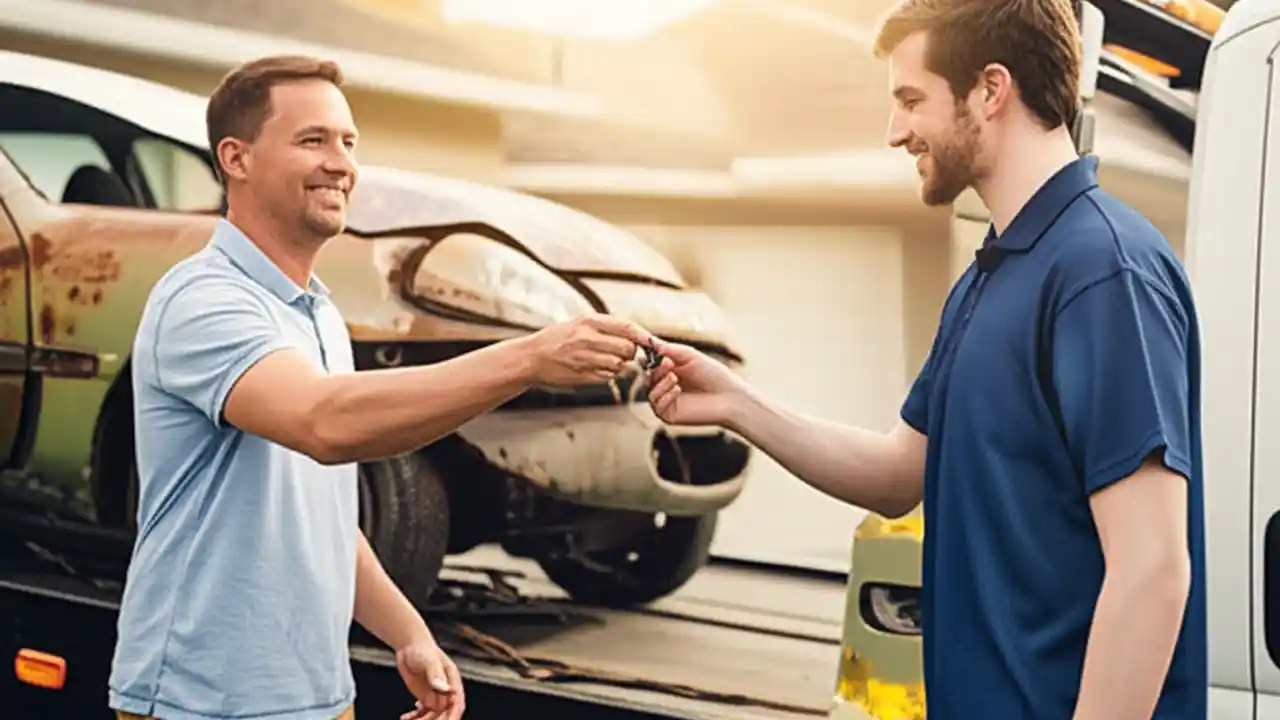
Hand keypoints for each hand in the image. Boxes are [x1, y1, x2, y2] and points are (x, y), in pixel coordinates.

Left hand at [395, 639, 464, 719]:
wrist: (409, 646)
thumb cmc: (422, 649)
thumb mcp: (429, 660)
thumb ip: (437, 675)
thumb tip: (446, 690)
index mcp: (452, 680)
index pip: (457, 703)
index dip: (453, 715)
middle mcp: (446, 690)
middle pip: (445, 712)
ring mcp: (436, 694)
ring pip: (433, 715)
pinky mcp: (425, 697)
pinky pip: (423, 713)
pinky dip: (415, 718)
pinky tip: (405, 718)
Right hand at [526, 313, 652, 386]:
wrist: (531, 357)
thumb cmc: (556, 339)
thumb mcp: (578, 323)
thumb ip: (605, 327)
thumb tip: (634, 333)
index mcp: (588, 322)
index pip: (626, 327)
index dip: (644, 335)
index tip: (654, 342)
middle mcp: (588, 339)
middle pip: (627, 348)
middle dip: (630, 352)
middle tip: (621, 352)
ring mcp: (585, 359)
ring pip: (619, 364)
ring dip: (618, 364)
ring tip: (604, 360)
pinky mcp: (583, 375)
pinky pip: (608, 377)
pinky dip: (607, 374)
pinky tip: (595, 368)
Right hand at [646, 340, 747, 426]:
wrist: (730, 398)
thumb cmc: (715, 375)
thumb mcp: (691, 356)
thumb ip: (669, 349)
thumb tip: (649, 340)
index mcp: (671, 370)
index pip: (651, 363)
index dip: (648, 356)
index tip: (648, 347)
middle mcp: (667, 386)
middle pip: (648, 377)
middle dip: (656, 370)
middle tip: (667, 363)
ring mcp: (668, 401)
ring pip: (650, 392)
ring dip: (660, 383)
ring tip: (674, 377)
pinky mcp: (669, 415)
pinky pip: (657, 406)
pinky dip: (664, 395)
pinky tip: (678, 389)